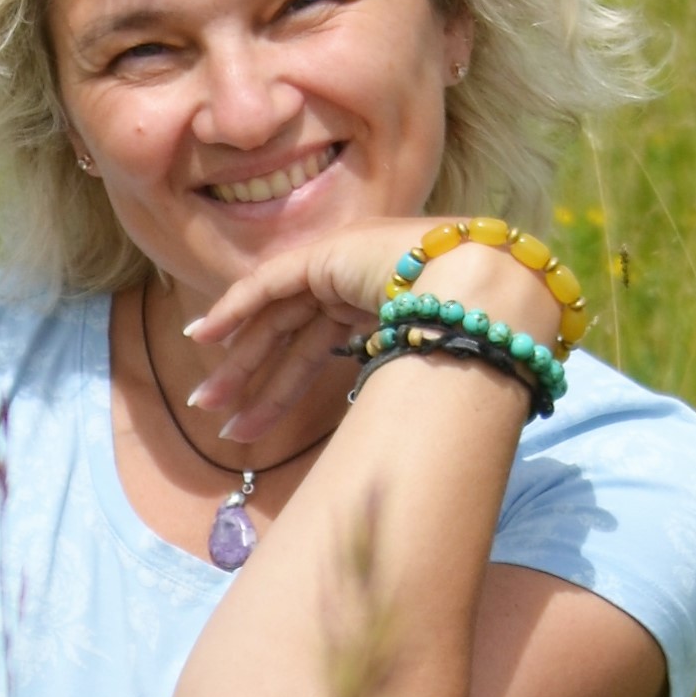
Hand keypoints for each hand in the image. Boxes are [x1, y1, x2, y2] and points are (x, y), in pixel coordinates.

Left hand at [183, 222, 561, 452]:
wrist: (491, 299)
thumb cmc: (473, 342)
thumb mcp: (421, 372)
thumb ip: (392, 388)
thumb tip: (379, 441)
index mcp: (379, 304)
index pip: (317, 345)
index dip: (281, 381)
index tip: (251, 418)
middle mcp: (355, 281)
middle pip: (290, 337)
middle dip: (254, 382)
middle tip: (219, 420)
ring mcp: (340, 264)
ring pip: (273, 318)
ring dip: (239, 361)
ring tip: (207, 402)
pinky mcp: (326, 254)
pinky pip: (268, 286)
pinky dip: (235, 309)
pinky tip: (204, 336)